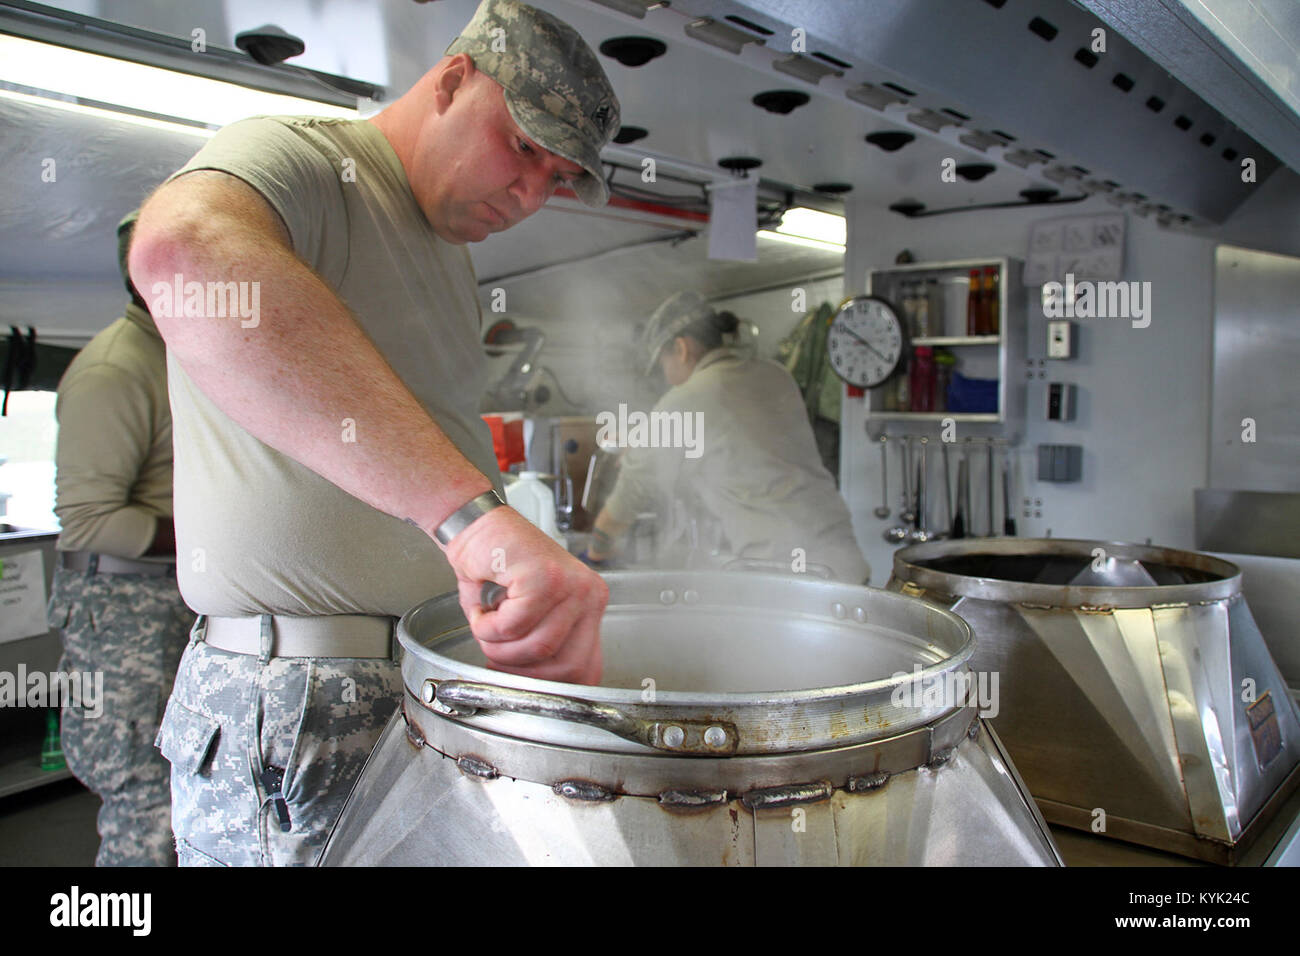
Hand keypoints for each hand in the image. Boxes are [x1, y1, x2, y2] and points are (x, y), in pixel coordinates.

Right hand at [443, 506, 606, 684]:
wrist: (475, 526)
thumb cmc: (497, 569)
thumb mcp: (528, 616)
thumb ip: (541, 649)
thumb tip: (537, 692)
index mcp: (590, 606)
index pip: (587, 668)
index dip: (551, 687)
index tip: (522, 686)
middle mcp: (589, 594)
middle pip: (567, 666)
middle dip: (523, 672)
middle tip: (495, 657)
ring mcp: (570, 585)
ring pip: (538, 648)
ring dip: (499, 647)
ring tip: (487, 625)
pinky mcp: (543, 576)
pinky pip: (512, 626)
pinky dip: (487, 627)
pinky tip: (483, 609)